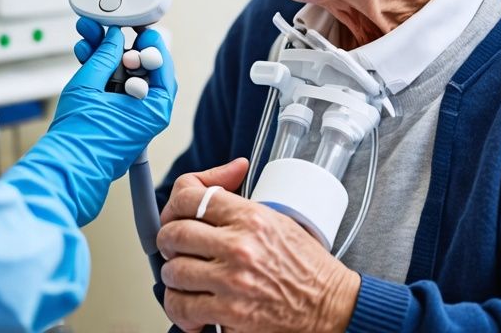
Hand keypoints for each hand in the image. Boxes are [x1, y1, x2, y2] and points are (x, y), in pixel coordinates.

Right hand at [48, 18, 176, 184]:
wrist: (62, 169)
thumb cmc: (80, 139)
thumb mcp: (90, 85)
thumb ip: (105, 56)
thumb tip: (115, 38)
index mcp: (155, 108)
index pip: (161, 65)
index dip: (148, 43)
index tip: (137, 27)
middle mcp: (146, 112)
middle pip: (141, 68)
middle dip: (120, 46)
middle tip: (108, 29)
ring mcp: (129, 115)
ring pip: (122, 76)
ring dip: (104, 56)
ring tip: (87, 36)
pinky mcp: (113, 118)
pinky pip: (111, 89)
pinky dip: (98, 73)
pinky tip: (83, 53)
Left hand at [156, 159, 360, 332]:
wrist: (331, 305)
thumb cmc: (308, 266)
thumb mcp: (279, 219)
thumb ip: (238, 205)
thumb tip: (208, 187)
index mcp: (251, 217)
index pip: (190, 196)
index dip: (176, 203)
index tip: (179, 212)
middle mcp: (239, 246)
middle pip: (174, 233)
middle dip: (169, 241)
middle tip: (177, 248)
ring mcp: (232, 281)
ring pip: (172, 271)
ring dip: (175, 275)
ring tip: (188, 277)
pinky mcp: (230, 313)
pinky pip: (182, 307)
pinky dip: (180, 308)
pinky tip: (192, 305)